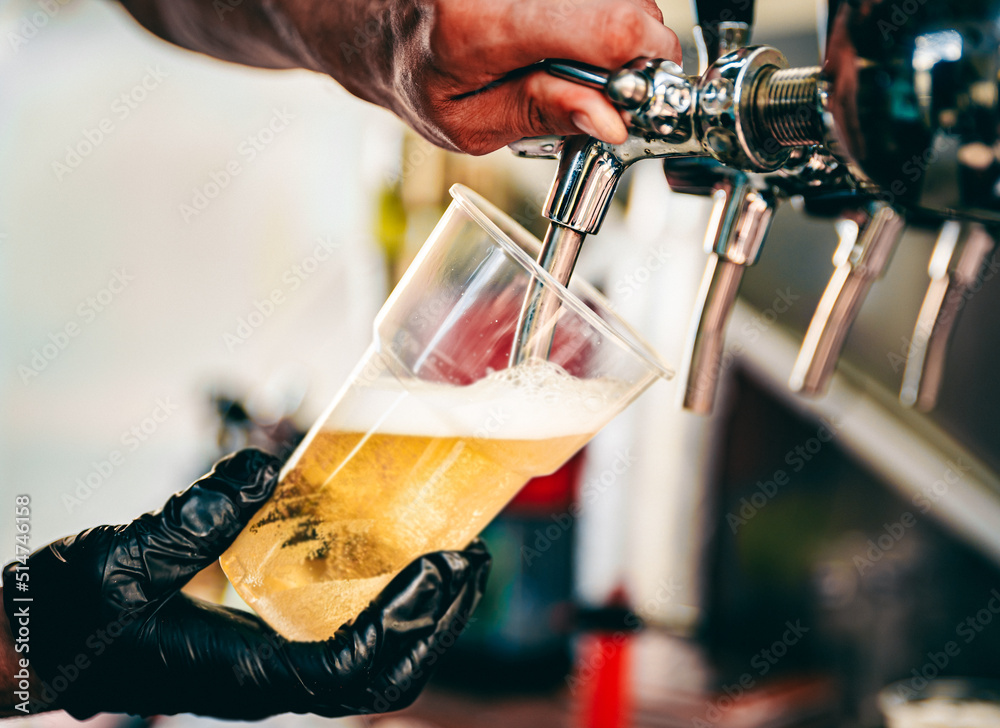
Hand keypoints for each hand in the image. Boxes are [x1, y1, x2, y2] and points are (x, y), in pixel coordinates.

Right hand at [1, 449, 489, 719]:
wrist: (45, 642)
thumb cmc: (76, 615)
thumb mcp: (121, 560)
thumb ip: (187, 522)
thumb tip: (261, 471)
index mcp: (243, 673)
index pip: (349, 669)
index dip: (404, 622)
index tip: (443, 565)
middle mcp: (272, 679)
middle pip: (382, 676)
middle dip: (437, 624)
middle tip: (473, 559)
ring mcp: (277, 665)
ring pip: (374, 664)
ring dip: (424, 618)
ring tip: (458, 560)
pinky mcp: (272, 644)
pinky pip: (349, 640)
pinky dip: (390, 608)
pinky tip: (402, 562)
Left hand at [117, 0, 680, 153]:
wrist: (369, 21)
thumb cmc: (412, 76)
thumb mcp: (467, 124)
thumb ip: (541, 115)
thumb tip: (612, 120)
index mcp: (478, 26)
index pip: (605, 27)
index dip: (646, 55)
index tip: (650, 81)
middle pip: (619, 2)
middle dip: (629, 45)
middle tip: (601, 80)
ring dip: (607, 26)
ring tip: (566, 56)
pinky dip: (584, 13)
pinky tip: (559, 32)